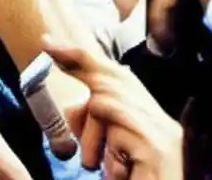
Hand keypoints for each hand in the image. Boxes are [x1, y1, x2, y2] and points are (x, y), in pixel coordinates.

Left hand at [43, 35, 181, 176]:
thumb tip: (74, 109)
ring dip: (89, 130)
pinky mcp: (156, 148)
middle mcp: (161, 123)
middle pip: (116, 78)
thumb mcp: (109, 160)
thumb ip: (99, 134)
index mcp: (152, 123)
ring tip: (94, 165)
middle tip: (49, 47)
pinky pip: (118, 127)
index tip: (51, 43)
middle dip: (79, 62)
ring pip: (109, 102)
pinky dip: (105, 145)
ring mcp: (161, 134)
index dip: (85, 59)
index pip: (120, 79)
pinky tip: (114, 171)